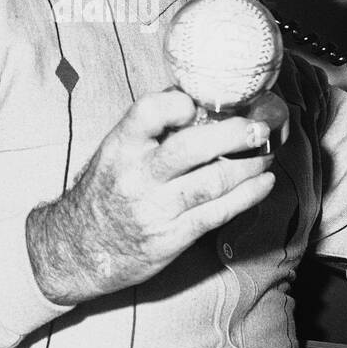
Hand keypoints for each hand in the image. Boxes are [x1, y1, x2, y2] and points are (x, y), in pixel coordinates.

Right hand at [26, 89, 276, 305]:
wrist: (79, 249)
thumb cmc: (104, 193)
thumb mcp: (114, 153)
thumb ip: (149, 129)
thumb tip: (195, 97)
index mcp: (120, 147)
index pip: (147, 113)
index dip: (176, 104)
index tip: (197, 103)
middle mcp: (137, 176)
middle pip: (190, 148)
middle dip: (233, 134)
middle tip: (259, 126)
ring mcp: (155, 209)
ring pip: (212, 181)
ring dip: (249, 165)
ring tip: (267, 152)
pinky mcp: (172, 237)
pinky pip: (217, 213)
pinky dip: (247, 196)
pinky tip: (263, 182)